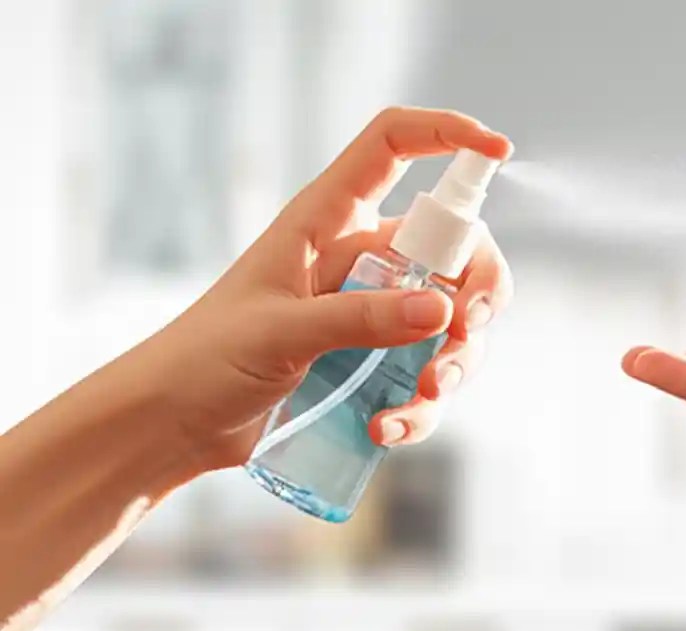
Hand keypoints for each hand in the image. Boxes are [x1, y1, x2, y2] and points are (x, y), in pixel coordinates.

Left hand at [136, 107, 512, 470]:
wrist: (174, 426)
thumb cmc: (205, 361)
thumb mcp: (279, 333)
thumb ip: (359, 318)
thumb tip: (441, 309)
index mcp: (328, 221)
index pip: (394, 147)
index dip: (449, 135)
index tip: (500, 153)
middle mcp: (361, 258)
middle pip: (454, 246)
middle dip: (478, 288)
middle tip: (467, 329)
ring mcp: (374, 311)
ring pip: (452, 320)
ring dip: (455, 362)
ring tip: (420, 398)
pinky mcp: (375, 363)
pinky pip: (427, 374)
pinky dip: (422, 406)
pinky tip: (389, 430)